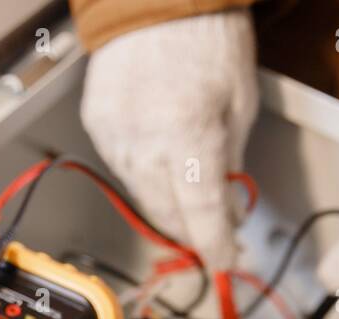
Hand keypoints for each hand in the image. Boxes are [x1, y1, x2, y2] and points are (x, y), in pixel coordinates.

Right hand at [81, 11, 257, 272]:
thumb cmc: (207, 37)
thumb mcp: (240, 103)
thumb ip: (229, 159)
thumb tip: (224, 200)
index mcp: (189, 137)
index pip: (202, 216)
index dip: (216, 247)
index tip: (227, 262)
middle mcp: (146, 143)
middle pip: (168, 215)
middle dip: (193, 233)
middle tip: (215, 237)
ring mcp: (116, 135)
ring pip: (142, 197)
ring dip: (168, 208)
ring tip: (191, 204)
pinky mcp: (98, 125)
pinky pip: (123, 169)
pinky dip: (145, 178)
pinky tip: (163, 170)